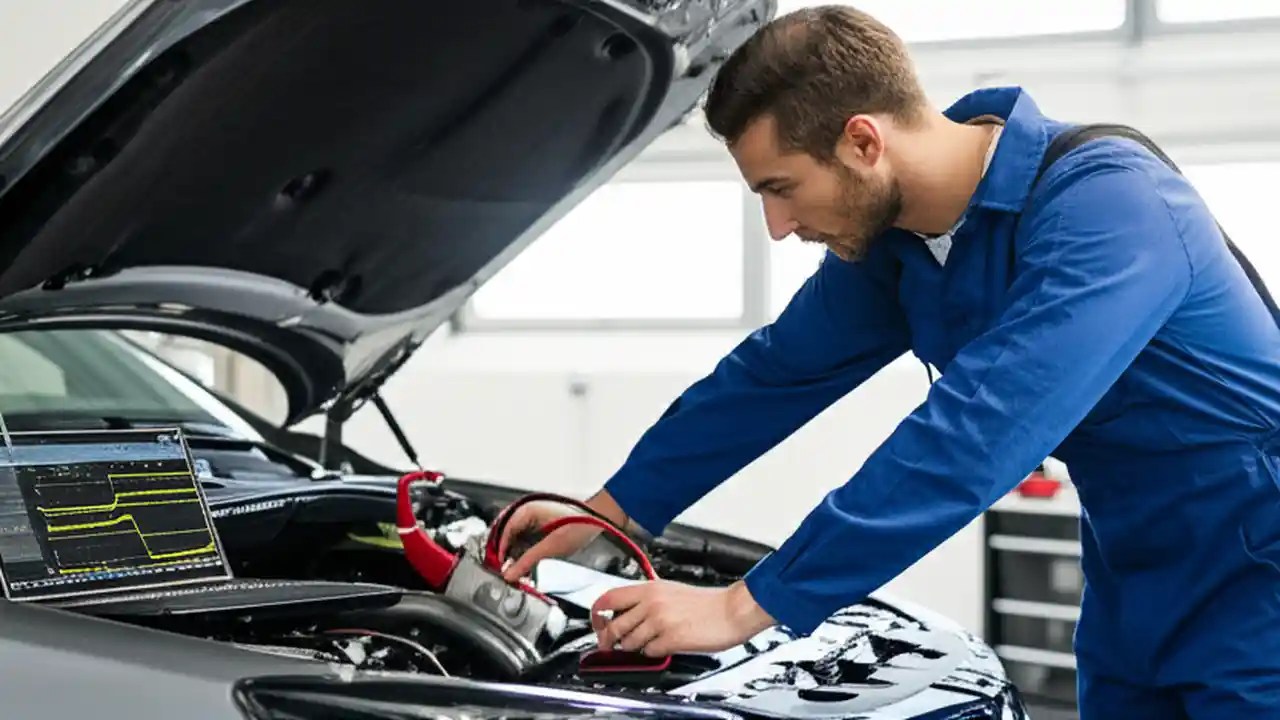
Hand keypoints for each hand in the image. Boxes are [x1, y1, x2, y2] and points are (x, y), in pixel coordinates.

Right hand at [497, 491, 627, 581]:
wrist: (600, 518)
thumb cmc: (581, 523)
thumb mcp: (551, 546)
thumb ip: (528, 561)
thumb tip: (509, 574)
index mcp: (525, 510)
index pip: (502, 533)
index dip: (499, 553)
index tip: (499, 569)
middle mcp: (527, 511)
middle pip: (506, 536)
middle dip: (507, 556)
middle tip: (508, 572)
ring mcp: (533, 517)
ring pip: (516, 539)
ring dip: (516, 555)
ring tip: (518, 571)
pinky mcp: (541, 525)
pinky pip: (526, 539)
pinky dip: (525, 552)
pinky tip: (527, 564)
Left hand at [591, 580, 774, 655]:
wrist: (731, 611)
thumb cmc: (706, 602)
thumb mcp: (670, 590)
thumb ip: (646, 598)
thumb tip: (625, 612)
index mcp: (650, 588)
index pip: (609, 598)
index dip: (597, 614)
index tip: (598, 624)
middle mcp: (652, 603)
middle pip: (614, 625)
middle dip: (610, 640)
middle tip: (611, 645)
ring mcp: (660, 622)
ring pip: (629, 642)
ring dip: (634, 647)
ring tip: (648, 643)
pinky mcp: (671, 639)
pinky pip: (649, 652)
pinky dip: (653, 653)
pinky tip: (664, 646)